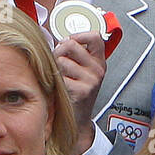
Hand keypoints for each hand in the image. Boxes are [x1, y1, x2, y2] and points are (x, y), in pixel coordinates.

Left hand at [54, 29, 107, 153]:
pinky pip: (59, 76)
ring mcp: (92, 80)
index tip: (70, 42)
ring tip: (60, 78)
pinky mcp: (82, 91)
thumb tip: (59, 41)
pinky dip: (55, 81)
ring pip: (61, 60)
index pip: (95, 36)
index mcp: (99, 62)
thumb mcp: (82, 72)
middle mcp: (98, 69)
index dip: (79, 36)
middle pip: (71, 44)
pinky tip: (61, 88)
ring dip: (55, 68)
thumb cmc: (76, 93)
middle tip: (58, 61)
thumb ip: (75, 55)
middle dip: (59, 51)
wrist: (78, 119)